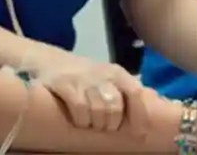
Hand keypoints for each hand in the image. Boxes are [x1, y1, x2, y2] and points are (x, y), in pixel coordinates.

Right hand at [34, 56, 151, 134]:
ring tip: (90, 123)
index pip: (135, 93)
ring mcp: (83, 79)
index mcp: (117, 73)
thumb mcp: (108, 79)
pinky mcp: (65, 84)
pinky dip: (81, 120)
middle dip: (111, 124)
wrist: (51, 61)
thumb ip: (125, 93)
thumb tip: (146, 121)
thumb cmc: (86, 77)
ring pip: (98, 111)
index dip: (140, 116)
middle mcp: (102, 74)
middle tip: (104, 127)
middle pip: (115, 108)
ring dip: (95, 124)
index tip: (140, 134)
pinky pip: (79, 110)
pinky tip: (78, 120)